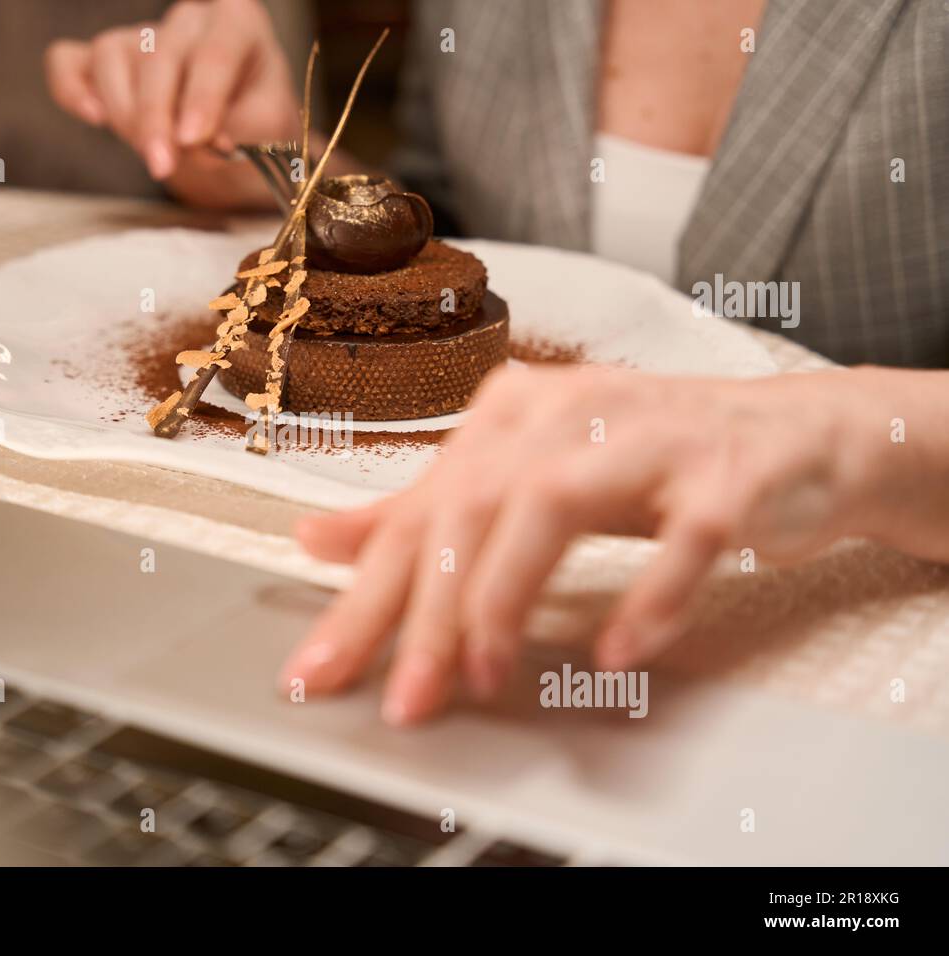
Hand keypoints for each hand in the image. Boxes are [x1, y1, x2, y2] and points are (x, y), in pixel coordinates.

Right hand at [44, 0, 298, 206]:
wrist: (238, 142)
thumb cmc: (256, 128)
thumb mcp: (267, 133)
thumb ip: (240, 133)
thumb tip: (194, 144)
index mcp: (237, 24)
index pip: (215, 53)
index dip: (202, 98)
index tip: (192, 140)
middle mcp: (189, 21)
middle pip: (159, 59)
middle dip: (157, 119)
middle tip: (162, 166)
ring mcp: (143, 36)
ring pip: (112, 58)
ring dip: (124, 113)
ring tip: (150, 153)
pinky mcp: (108, 61)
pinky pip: (68, 61)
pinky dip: (70, 88)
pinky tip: (93, 117)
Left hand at [280, 364, 948, 725]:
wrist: (793, 436)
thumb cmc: (645, 463)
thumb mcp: (521, 480)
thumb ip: (425, 513)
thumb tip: (317, 541)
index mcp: (511, 414)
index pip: (418, 510)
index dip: (363, 594)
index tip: (323, 669)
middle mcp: (569, 412)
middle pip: (471, 507)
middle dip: (428, 613)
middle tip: (408, 696)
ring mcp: (650, 437)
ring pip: (551, 506)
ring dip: (508, 598)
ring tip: (485, 672)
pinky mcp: (727, 475)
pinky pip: (684, 538)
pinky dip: (647, 596)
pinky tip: (616, 651)